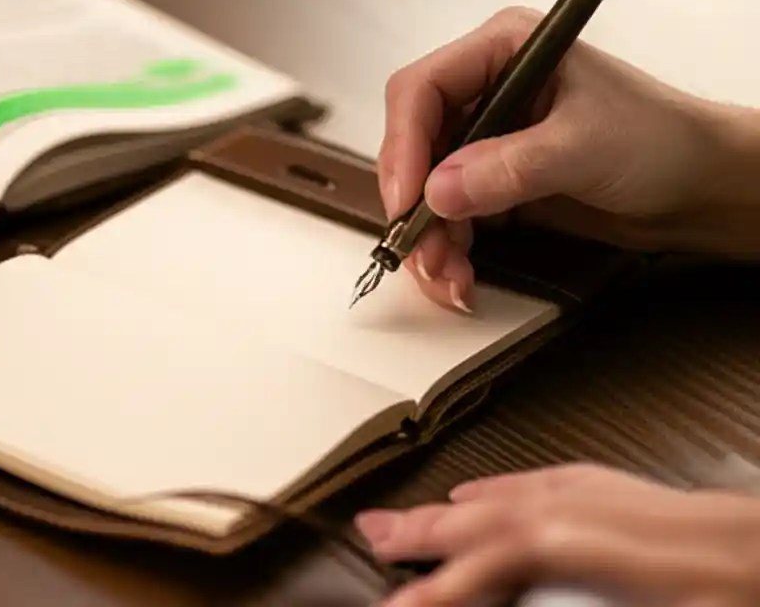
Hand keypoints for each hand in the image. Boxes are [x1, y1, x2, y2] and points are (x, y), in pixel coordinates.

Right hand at [354, 463, 759, 605]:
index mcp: (672, 568)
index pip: (534, 554)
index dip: (455, 580)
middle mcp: (664, 525)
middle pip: (528, 512)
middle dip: (440, 527)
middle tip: (376, 539)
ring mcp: (675, 512)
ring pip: (550, 489)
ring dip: (471, 503)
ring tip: (419, 518)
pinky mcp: (687, 513)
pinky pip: (585, 485)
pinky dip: (527, 488)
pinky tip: (507, 498)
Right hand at [378, 6, 759, 311]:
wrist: (705, 188)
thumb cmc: (664, 141)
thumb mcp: (583, 147)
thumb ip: (507, 168)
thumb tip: (437, 192)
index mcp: (505, 49)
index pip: (422, 89)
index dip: (404, 144)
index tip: (407, 200)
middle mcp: (489, 88)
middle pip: (416, 143)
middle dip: (415, 204)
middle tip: (423, 252)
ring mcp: (491, 136)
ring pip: (427, 187)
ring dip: (430, 236)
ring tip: (450, 277)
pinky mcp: (496, 179)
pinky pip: (451, 213)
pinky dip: (449, 247)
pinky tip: (461, 274)